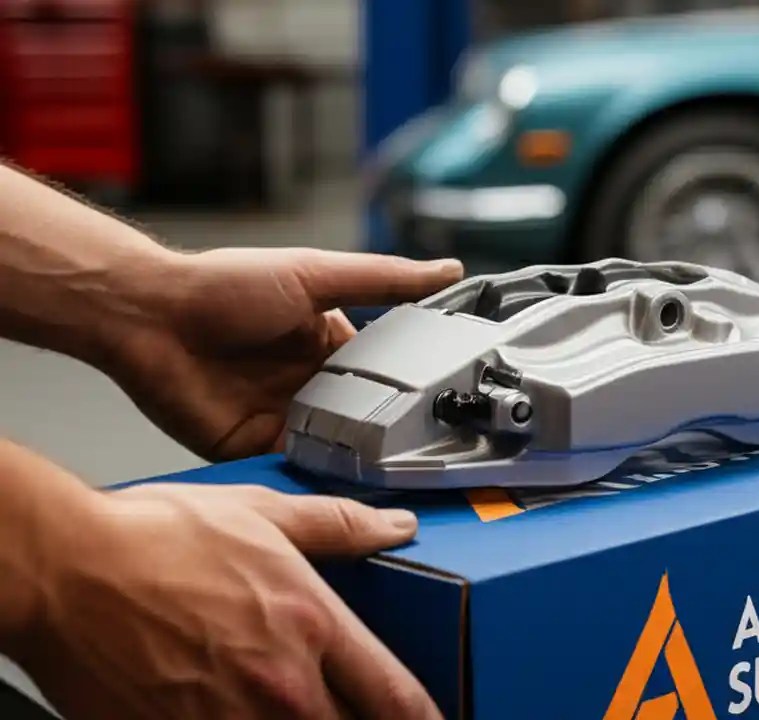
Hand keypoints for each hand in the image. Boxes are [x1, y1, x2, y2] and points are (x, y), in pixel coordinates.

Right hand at [13, 481, 442, 719]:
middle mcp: (280, 683)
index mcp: (311, 624)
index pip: (395, 696)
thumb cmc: (154, 538)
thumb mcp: (262, 514)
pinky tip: (230, 716)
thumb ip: (339, 526)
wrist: (65, 569)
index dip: (423, 719)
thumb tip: (395, 525)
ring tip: (284, 709)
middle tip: (352, 711)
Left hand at [108, 248, 462, 460]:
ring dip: (357, 457)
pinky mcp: (250, 446)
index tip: (449, 404)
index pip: (384, 372)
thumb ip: (384, 281)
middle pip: (364, 415)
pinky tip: (343, 481)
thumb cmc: (223, 285)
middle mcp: (307, 381)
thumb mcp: (318, 274)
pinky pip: (294, 466)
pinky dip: (316, 474)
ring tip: (394, 471)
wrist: (147, 317)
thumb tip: (448, 270)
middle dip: (390, 431)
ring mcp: (280, 415)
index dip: (413, 388)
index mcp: (328, 342)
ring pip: (335, 445)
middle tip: (428, 448)